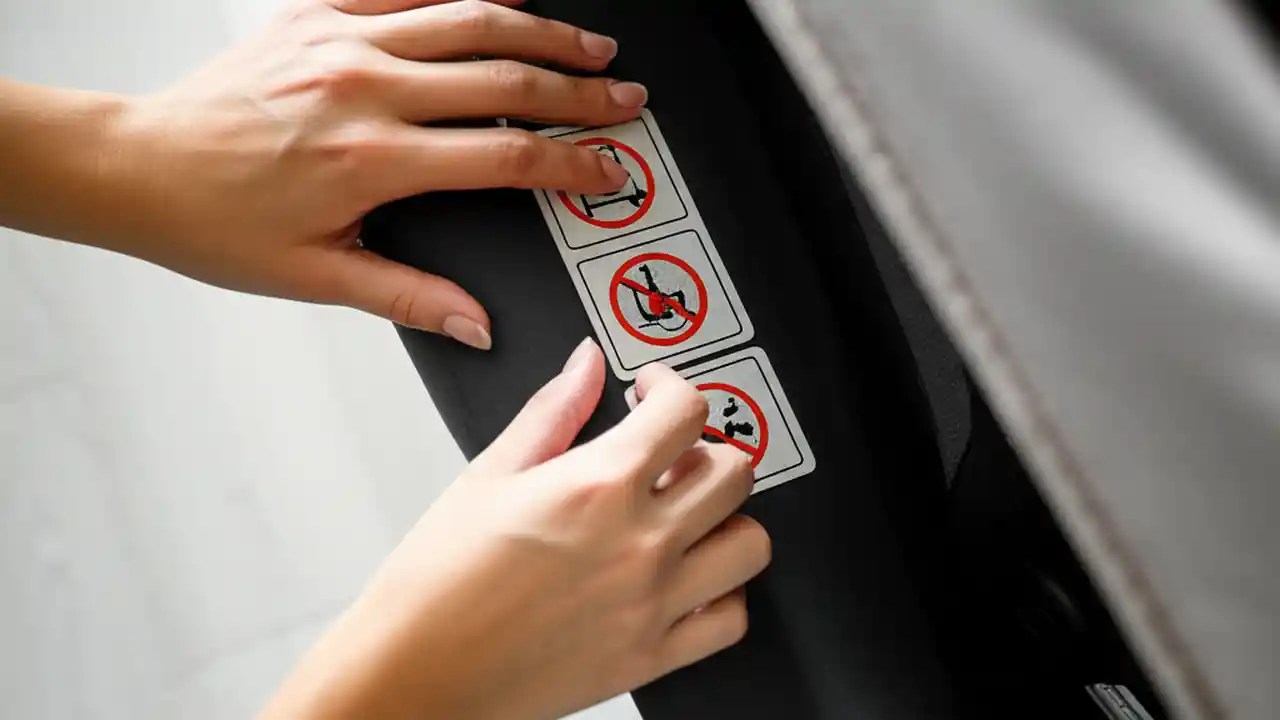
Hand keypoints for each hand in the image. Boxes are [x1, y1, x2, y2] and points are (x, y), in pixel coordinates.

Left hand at [110, 0, 643, 348]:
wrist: (137, 165)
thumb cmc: (214, 221)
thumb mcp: (318, 276)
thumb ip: (410, 297)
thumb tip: (476, 325)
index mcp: (372, 159)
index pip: (504, 157)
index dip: (570, 163)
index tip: (608, 167)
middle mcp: (364, 88)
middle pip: (504, 80)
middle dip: (578, 91)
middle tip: (625, 96)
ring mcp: (342, 40)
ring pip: (468, 20)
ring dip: (540, 33)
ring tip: (588, 45)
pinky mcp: (316, 13)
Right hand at [263, 340, 771, 719]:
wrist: (416, 670)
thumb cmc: (436, 583)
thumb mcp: (489, 475)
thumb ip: (553, 411)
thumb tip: (584, 366)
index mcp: (597, 486)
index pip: (686, 411)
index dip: (672, 386)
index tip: (653, 392)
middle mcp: (638, 542)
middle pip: (735, 470)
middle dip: (707, 447)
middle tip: (671, 452)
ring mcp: (652, 603)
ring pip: (750, 542)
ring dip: (727, 519)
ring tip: (689, 514)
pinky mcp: (652, 656)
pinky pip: (731, 619)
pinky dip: (724, 593)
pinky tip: (690, 578)